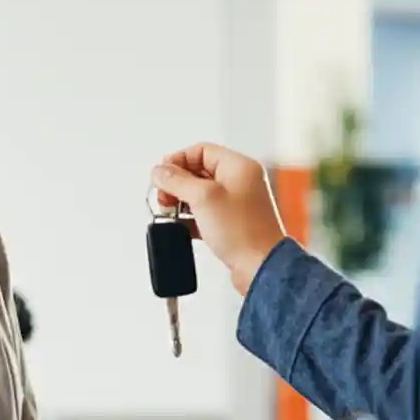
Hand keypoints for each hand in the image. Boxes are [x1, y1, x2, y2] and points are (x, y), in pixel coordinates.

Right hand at [151, 142, 287, 294]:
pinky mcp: (232, 224)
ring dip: (181, 201)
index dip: (178, 160)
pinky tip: (180, 227)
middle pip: (198, 171)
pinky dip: (190, 217)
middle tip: (163, 196)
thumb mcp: (202, 198)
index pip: (201, 150)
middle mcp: (240, 181)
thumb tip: (159, 171)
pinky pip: (205, 213)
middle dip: (177, 183)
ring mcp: (237, 204)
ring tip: (169, 213)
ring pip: (200, 194)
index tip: (162, 175)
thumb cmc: (243, 232)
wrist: (260, 268)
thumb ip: (177, 181)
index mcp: (239, 166)